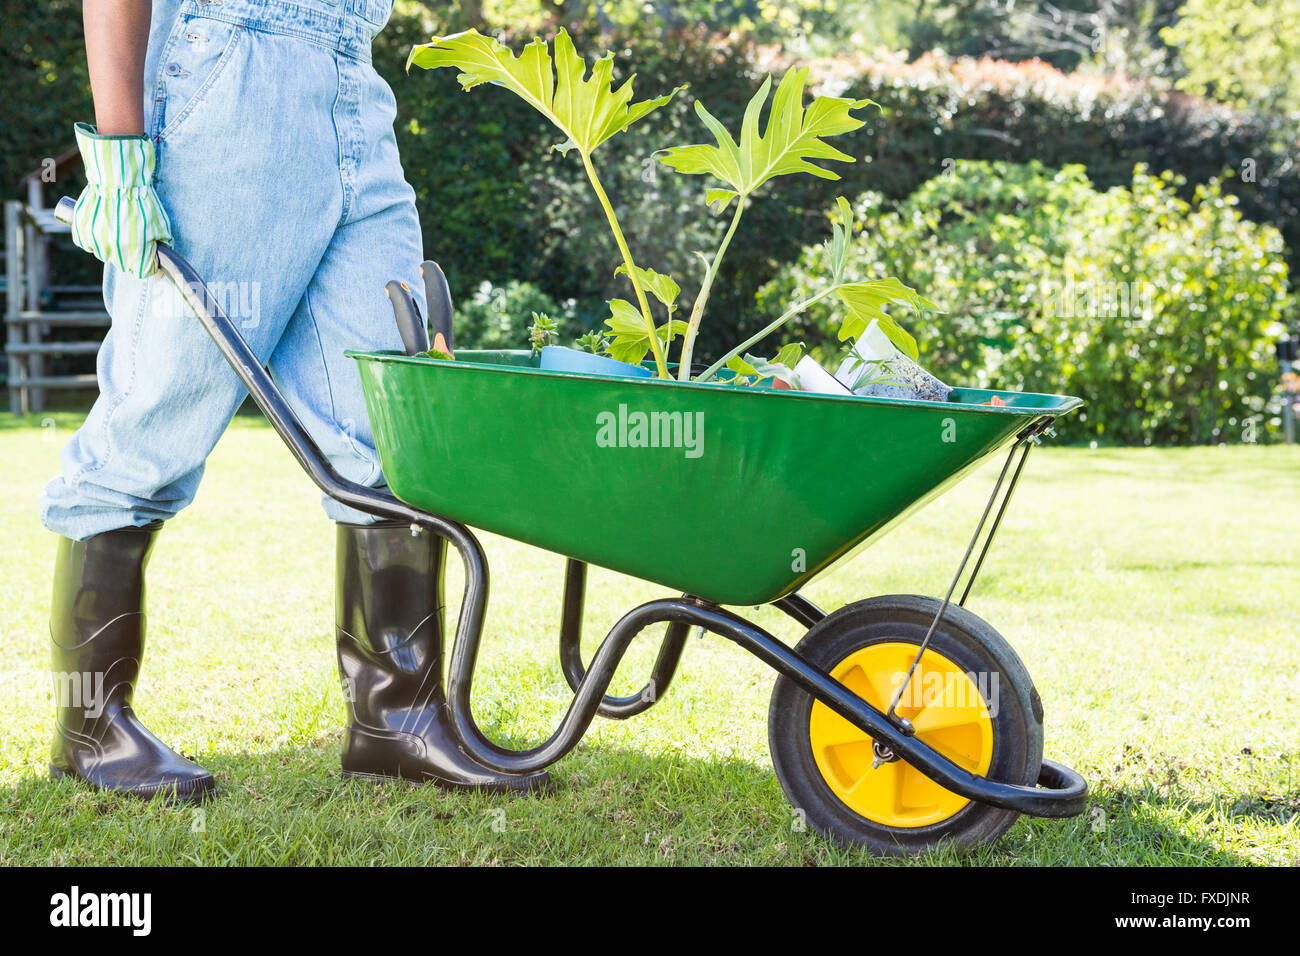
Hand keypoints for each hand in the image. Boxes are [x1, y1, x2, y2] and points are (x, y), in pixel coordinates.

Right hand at [69, 122, 172, 277]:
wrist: (117, 180)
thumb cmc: (142, 201)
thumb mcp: (161, 225)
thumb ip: (162, 247)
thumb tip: (161, 265)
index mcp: (137, 250)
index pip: (141, 272)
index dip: (147, 266)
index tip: (148, 258)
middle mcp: (115, 250)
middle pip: (123, 265)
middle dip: (130, 256)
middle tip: (132, 239)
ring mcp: (96, 241)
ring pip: (104, 255)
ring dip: (111, 248)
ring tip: (116, 229)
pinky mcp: (81, 231)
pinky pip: (86, 244)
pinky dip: (93, 240)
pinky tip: (101, 228)